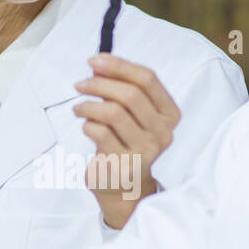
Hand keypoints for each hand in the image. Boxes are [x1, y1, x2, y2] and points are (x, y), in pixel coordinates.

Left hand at [73, 54, 180, 228]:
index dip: (119, 65)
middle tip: (79, 84)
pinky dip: (87, 125)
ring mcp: (146, 151)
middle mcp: (163, 133)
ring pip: (113, 113)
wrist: (125, 187)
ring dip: (89, 105)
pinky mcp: (124, 165)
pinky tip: (86, 127)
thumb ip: (119, 89)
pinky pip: (100, 134)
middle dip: (99, 84)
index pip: (148, 79)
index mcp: (170, 114)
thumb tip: (98, 65)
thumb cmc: (126, 142)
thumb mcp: (129, 114)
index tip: (94, 60)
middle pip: (130, 95)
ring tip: (78, 108)